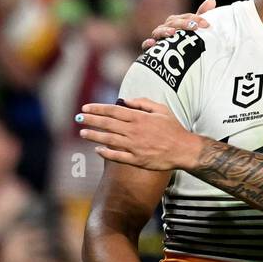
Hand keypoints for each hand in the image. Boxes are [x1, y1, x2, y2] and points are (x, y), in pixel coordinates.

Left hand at [78, 98, 200, 170]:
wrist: (184, 150)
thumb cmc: (173, 128)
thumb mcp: (161, 109)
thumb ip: (142, 103)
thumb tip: (124, 101)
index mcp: (139, 118)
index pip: (113, 111)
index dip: (97, 109)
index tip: (85, 108)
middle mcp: (134, 131)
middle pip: (107, 124)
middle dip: (91, 120)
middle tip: (78, 118)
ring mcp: (134, 146)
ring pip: (109, 139)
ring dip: (94, 135)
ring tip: (82, 133)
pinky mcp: (137, 160)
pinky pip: (117, 156)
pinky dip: (106, 152)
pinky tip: (97, 149)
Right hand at [142, 0, 215, 49]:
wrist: (171, 64)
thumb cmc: (183, 45)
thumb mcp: (193, 31)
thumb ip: (200, 17)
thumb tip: (212, 0)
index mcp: (176, 23)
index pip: (185, 17)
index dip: (196, 19)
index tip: (207, 24)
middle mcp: (166, 29)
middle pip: (173, 23)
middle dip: (183, 24)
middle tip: (194, 27)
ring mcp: (157, 39)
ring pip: (159, 31)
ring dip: (165, 31)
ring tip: (173, 33)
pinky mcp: (150, 51)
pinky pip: (146, 46)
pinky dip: (148, 43)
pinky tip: (152, 43)